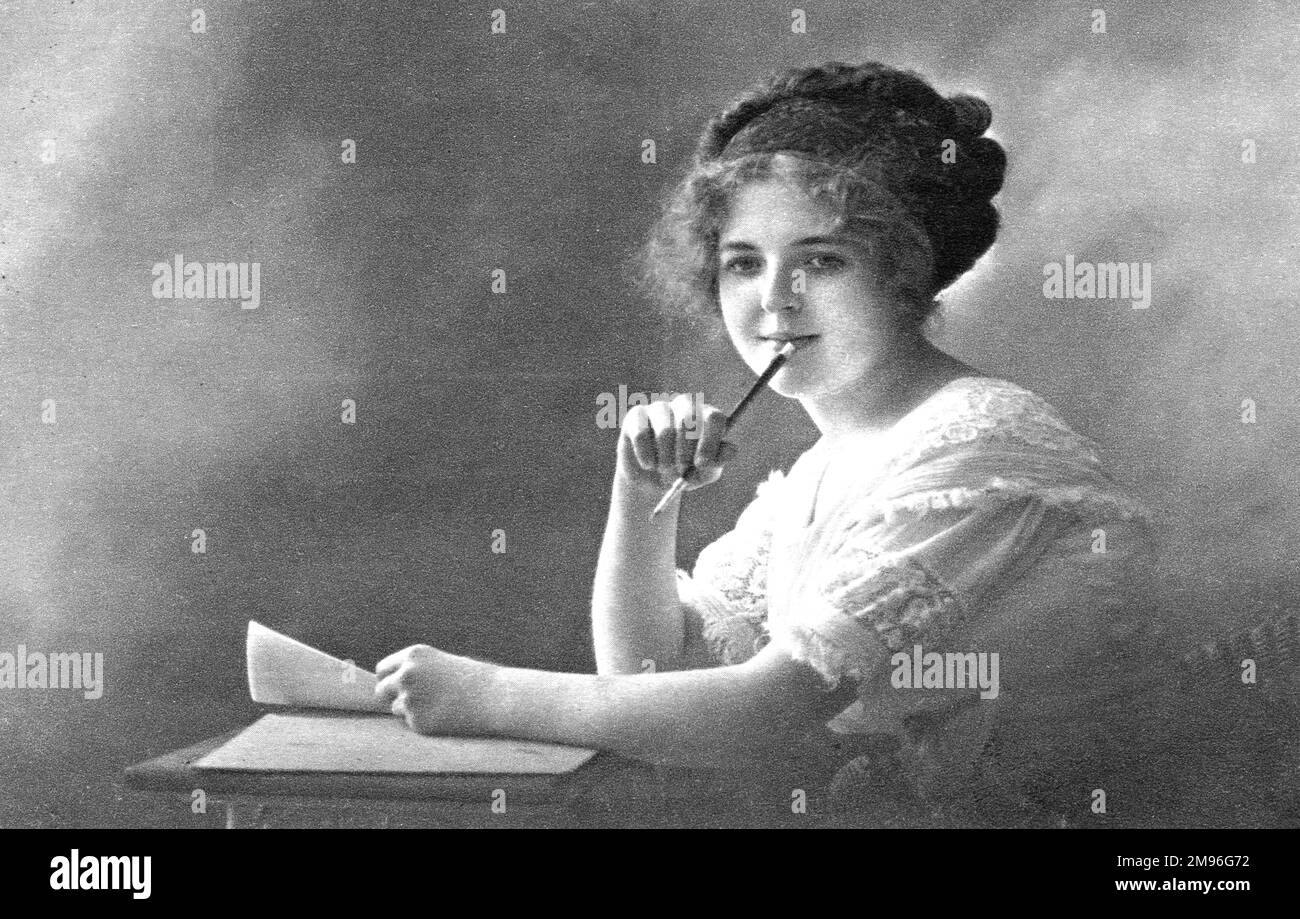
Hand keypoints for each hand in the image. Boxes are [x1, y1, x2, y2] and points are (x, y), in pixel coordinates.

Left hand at [374, 644, 485, 735]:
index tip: (395, 687)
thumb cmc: (472, 679)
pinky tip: (444, 716)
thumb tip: (391, 685)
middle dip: (391, 697)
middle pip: (381, 690)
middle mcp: (406, 675)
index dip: (388, 679)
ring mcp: (410, 699)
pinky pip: (411, 723)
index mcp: (413, 655)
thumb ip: (416, 670)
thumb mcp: (442, 663)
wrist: (494, 697)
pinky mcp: (418, 721)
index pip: (382, 669)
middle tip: (410, 701)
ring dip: (410, 710)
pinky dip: (423, 722)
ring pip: (395, 709)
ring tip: (439, 706)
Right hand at [616, 393, 738, 496]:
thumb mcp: (705, 472)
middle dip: (685, 451)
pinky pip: (641, 433)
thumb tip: (732, 450)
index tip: (701, 464)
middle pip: (689, 418)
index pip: (713, 417)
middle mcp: (684, 405)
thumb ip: (717, 461)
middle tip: (680, 471)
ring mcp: (659, 408)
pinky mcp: (636, 416)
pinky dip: (646, 455)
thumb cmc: (685, 472)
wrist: (653, 480)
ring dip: (666, 457)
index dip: (709, 441)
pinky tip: (648, 465)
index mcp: (706, 416)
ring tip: (664, 471)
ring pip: (665, 429)